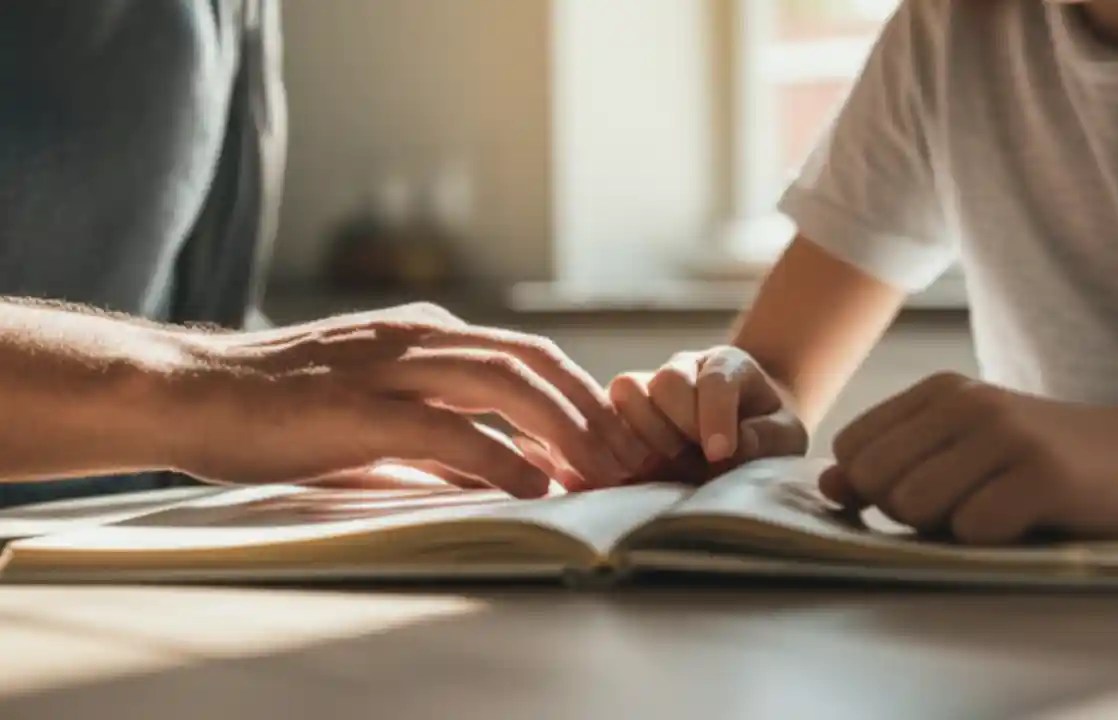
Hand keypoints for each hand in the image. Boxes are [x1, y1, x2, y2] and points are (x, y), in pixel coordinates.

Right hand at [168, 304, 649, 496]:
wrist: (191, 392)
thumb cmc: (280, 410)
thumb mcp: (375, 415)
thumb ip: (437, 438)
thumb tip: (502, 474)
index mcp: (425, 336)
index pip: (526, 357)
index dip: (580, 395)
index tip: (614, 439)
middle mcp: (418, 339)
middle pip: (531, 362)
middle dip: (589, 410)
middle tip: (629, 458)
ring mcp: (388, 366)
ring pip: (502, 383)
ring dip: (561, 429)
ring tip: (601, 472)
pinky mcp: (357, 406)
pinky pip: (447, 428)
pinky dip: (498, 456)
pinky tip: (531, 486)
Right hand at [608, 346, 807, 482]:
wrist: (745, 432)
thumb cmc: (767, 433)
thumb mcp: (784, 436)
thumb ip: (766, 438)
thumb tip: (731, 449)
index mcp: (728, 366)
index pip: (716, 380)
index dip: (715, 415)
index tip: (721, 453)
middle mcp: (684, 368)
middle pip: (667, 381)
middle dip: (679, 426)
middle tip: (694, 461)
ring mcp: (650, 388)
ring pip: (627, 392)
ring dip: (644, 436)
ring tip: (665, 470)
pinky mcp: (622, 413)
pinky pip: (601, 417)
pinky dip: (611, 446)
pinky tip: (631, 476)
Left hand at [820, 373, 1117, 544]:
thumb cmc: (1039, 461)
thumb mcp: (961, 448)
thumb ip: (892, 463)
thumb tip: (827, 484)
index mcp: (939, 391)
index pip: (853, 448)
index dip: (872, 484)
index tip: (919, 490)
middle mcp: (968, 404)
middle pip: (876, 478)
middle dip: (902, 509)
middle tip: (958, 505)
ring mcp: (1007, 435)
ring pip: (914, 502)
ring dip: (943, 526)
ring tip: (989, 510)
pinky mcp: (1045, 475)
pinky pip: (973, 527)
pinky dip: (988, 539)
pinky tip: (1022, 520)